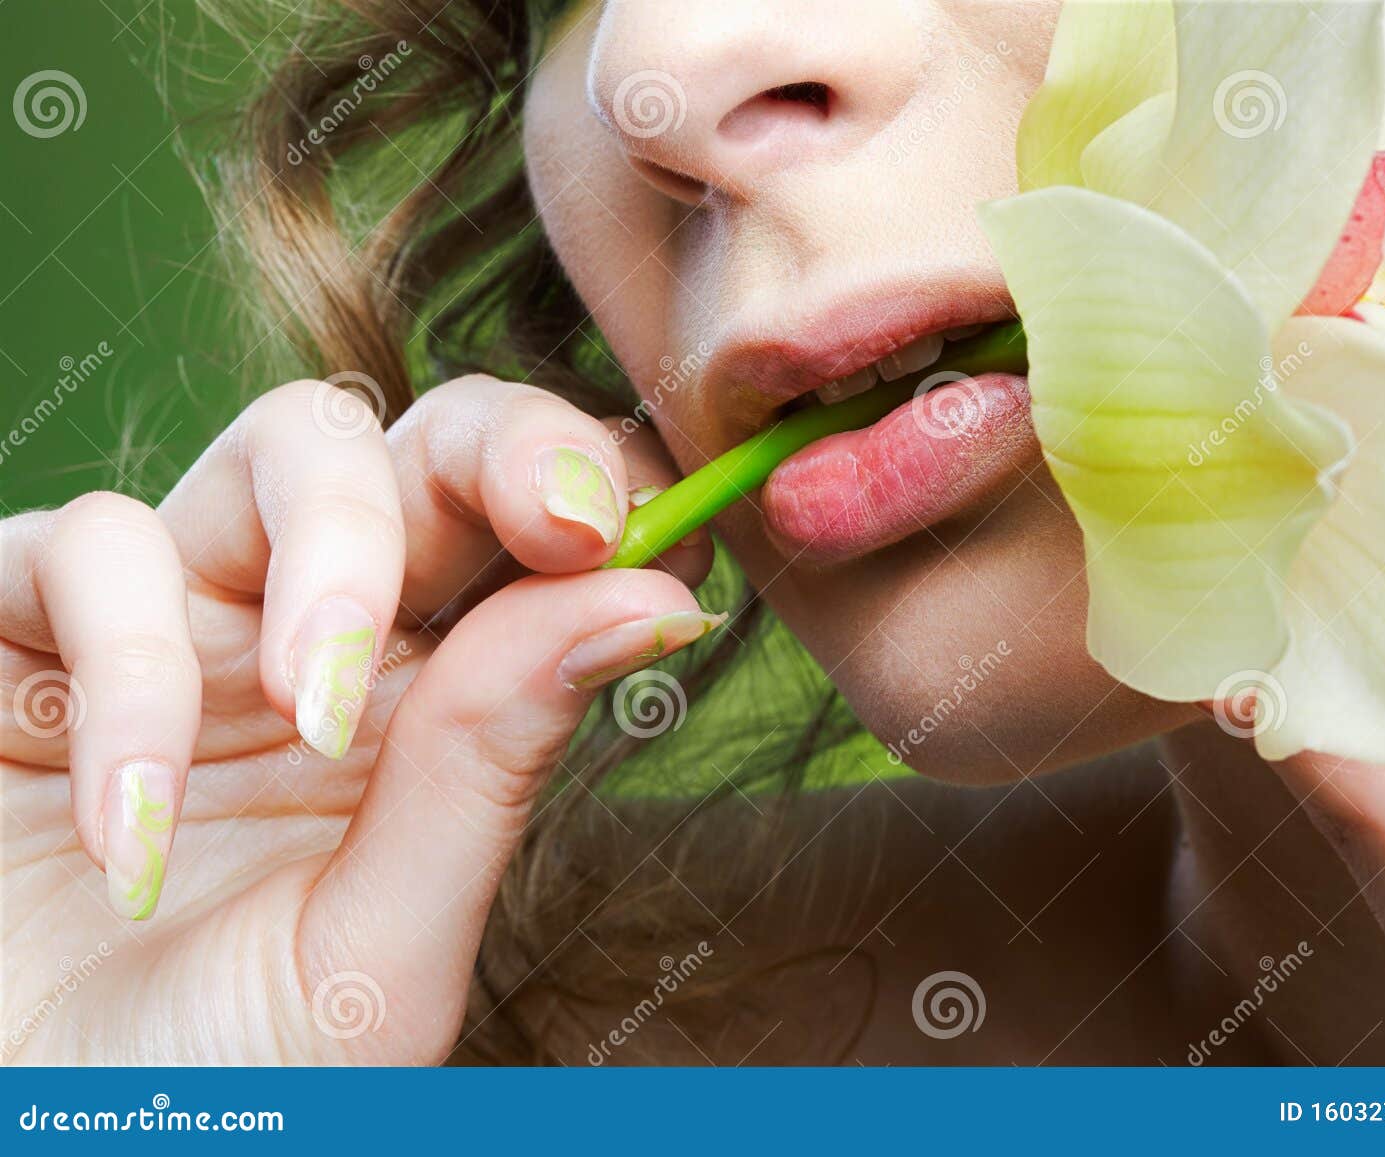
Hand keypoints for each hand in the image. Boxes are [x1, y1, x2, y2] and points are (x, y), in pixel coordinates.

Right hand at [0, 376, 713, 1063]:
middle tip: (562, 522)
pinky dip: (126, 672)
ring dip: (332, 554)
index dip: (608, 493)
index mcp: (431, 706)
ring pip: (286, 444)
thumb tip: (656, 597)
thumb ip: (492, 764)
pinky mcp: (23, 630)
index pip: (540, 537)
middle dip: (508, 449)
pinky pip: (87, 548)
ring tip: (309, 723)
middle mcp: (316, 636)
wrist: (33, 1147)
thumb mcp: (380, 947)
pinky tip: (126, 828)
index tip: (657, 537)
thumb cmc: (211, 1082)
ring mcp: (177, 620)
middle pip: (434, 445)